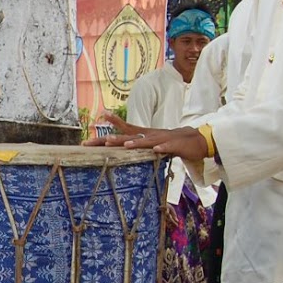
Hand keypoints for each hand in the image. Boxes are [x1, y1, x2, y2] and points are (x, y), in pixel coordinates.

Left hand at [86, 112, 207, 159]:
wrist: (193, 139)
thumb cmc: (168, 141)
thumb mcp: (150, 142)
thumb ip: (137, 144)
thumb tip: (121, 148)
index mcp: (142, 135)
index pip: (122, 132)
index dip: (105, 135)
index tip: (88, 140)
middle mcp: (149, 135)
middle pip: (128, 136)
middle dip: (113, 140)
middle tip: (100, 141)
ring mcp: (161, 139)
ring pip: (147, 141)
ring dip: (136, 143)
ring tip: (126, 145)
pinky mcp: (174, 144)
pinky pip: (167, 147)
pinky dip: (161, 148)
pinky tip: (155, 150)